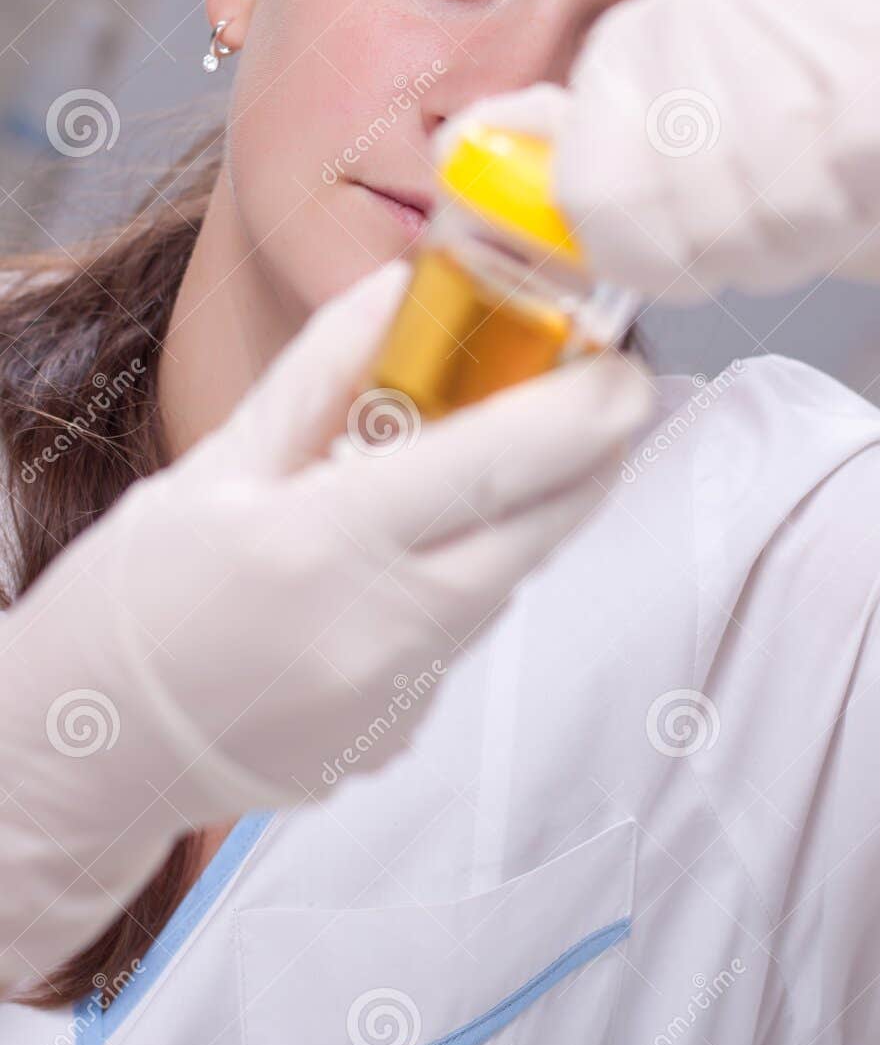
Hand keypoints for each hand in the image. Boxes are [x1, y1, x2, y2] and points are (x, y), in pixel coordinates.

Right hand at [0, 260, 654, 986]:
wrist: (90, 756)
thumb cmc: (133, 604)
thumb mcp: (215, 467)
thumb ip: (321, 374)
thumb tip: (398, 288)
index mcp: (324, 544)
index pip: (497, 464)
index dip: (584, 411)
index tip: (623, 365)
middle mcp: (379, 630)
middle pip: (537, 531)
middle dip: (589, 459)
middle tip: (601, 399)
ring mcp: (396, 699)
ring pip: (504, 584)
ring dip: (517, 519)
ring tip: (479, 467)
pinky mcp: (398, 737)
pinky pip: (458, 641)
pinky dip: (455, 586)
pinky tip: (398, 566)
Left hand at [440, 0, 879, 412]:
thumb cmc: (785, 145)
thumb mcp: (667, 151)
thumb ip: (574, 162)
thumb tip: (456, 157)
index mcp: (623, 46)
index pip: (598, 197)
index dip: (648, 261)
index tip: (686, 262)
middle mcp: (690, 11)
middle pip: (697, 215)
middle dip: (742, 253)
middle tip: (770, 228)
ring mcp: (785, 10)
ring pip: (783, 200)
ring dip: (808, 230)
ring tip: (819, 193)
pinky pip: (864, 168)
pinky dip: (874, 194)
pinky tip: (872, 164)